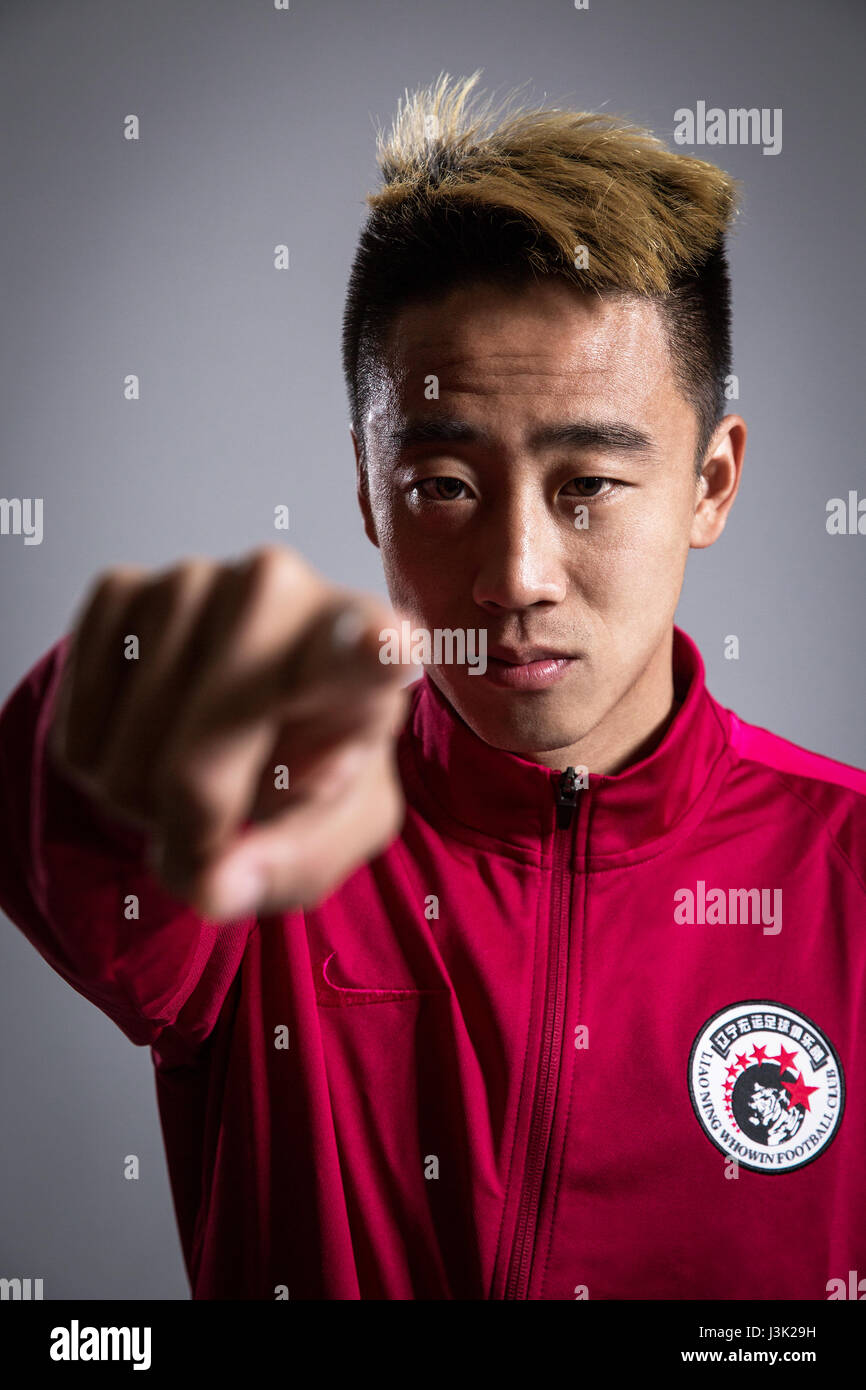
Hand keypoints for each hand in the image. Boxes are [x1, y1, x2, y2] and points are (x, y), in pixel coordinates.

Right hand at [49, 546, 411, 920]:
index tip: (389, 647)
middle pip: (199, 762)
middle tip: (228, 813)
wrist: (240, 703)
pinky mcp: (120, 589)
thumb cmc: (306, 763)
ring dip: (145, 799)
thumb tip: (210, 884)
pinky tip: (148, 731)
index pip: (370, 651)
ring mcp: (194, 579)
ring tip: (194, 764)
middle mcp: (284, 593)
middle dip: (195, 824)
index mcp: (369, 652)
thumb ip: (292, 866)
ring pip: (130, 757)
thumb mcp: (332, 831)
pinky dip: (99, 762)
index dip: (373, 653)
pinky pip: (76, 727)